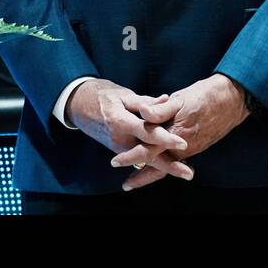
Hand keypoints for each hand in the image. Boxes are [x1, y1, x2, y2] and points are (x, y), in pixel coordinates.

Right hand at [66, 78, 193, 188]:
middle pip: (148, 155)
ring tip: (185, 171)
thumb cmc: (102, 96)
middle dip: (168, 166)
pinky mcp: (120, 150)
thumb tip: (167, 99)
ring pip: (145, 160)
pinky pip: (139, 158)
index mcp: (121, 121)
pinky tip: (170, 165)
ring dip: (164, 166)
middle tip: (188, 173)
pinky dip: (154, 162)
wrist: (79, 106)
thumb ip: (145, 101)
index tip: (182, 143)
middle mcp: (120, 139)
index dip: (165, 138)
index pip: (147, 132)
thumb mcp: (122, 94)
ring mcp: (119, 148)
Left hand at [114, 74, 247, 190]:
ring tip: (138, 179)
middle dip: (141, 177)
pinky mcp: (197, 145)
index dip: (131, 157)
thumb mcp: (180, 99)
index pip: (149, 150)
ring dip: (152, 172)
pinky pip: (178, 159)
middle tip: (126, 185)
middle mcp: (184, 146)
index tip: (116, 162)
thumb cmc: (204, 96)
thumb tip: (142, 112)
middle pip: (159, 166)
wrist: (232, 99)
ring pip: (168, 165)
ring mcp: (192, 148)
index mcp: (176, 135)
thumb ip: (160, 109)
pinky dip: (166, 164)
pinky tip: (160, 164)